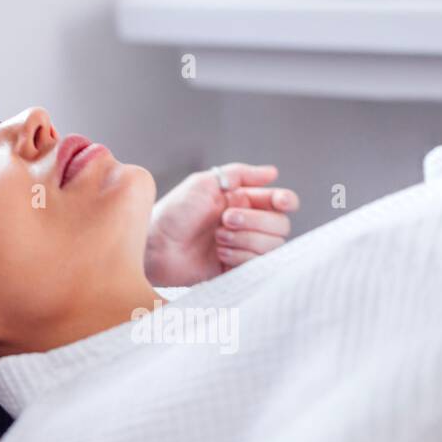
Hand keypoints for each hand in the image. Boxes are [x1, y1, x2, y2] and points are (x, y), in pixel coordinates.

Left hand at [143, 163, 298, 287]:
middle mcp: (247, 224)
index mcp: (242, 201)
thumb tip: (272, 172)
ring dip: (245, 240)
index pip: (281, 202)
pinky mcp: (237, 269)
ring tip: (218, 238)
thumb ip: (239, 174)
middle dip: (254, 221)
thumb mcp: (203, 183)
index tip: (278, 202)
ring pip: (272, 246)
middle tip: (225, 219)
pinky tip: (219, 253)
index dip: (285, 201)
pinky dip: (241, 257)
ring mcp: (243, 247)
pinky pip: (258, 265)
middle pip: (280, 225)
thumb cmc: (174, 212)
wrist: (156, 245)